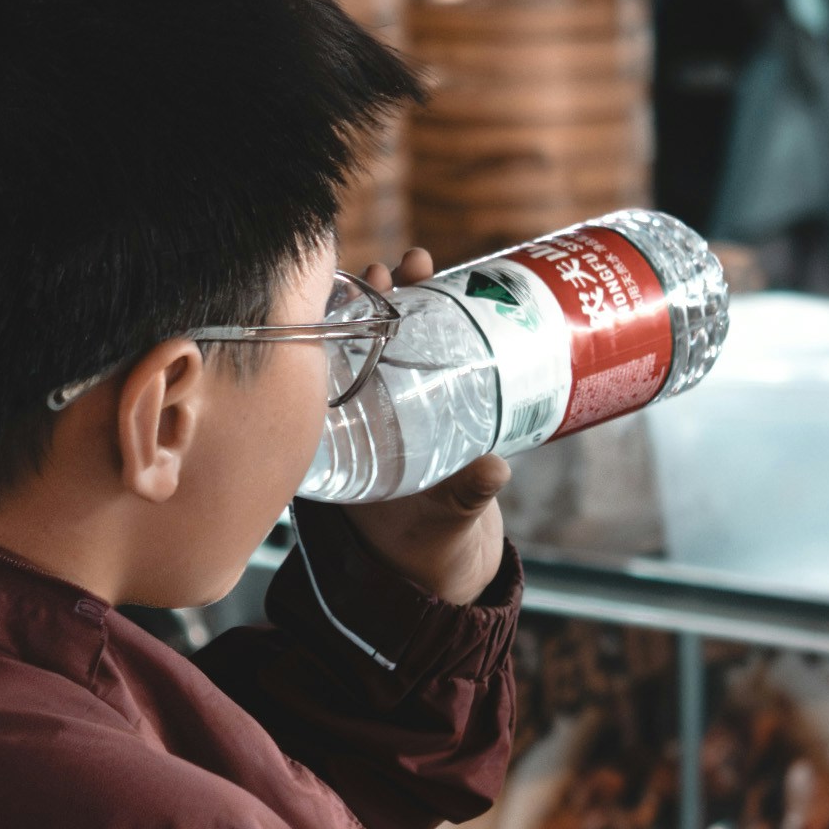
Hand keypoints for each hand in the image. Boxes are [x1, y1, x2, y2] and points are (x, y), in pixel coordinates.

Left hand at [345, 244, 509, 606]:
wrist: (449, 565)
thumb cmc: (429, 547)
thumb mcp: (444, 520)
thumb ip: (465, 496)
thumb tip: (493, 470)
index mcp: (349, 440)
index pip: (335, 369)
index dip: (338, 328)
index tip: (349, 294)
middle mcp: (369, 415)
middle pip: (367, 342)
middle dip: (378, 300)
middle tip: (395, 271)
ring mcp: (402, 405)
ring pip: (403, 340)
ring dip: (412, 298)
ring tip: (421, 263)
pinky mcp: (436, 404)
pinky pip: (438, 354)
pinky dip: (447, 320)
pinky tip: (462, 288)